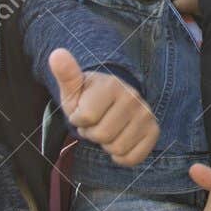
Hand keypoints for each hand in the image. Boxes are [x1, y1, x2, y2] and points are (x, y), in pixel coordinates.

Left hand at [50, 47, 159, 165]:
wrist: (111, 102)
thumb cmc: (87, 98)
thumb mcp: (73, 88)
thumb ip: (66, 73)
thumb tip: (56, 53)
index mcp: (112, 85)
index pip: (86, 118)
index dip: (78, 120)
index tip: (82, 112)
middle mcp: (134, 97)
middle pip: (102, 135)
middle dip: (92, 133)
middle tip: (96, 123)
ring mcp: (146, 115)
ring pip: (117, 148)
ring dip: (106, 145)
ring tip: (107, 129)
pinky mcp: (153, 131)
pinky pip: (133, 158)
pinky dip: (122, 157)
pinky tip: (119, 141)